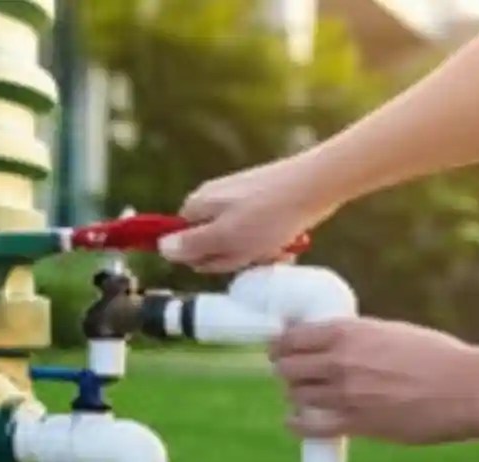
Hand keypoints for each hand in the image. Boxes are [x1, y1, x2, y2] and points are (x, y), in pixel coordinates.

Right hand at [162, 153, 342, 272]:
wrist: (317, 184)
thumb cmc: (270, 214)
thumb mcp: (226, 238)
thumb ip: (191, 246)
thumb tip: (161, 248)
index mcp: (197, 205)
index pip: (184, 245)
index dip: (206, 259)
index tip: (229, 256)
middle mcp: (213, 200)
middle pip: (211, 246)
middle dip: (234, 257)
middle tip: (256, 252)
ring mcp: (237, 201)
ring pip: (237, 243)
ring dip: (257, 253)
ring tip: (276, 247)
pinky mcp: (260, 203)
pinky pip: (257, 234)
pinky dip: (271, 242)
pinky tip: (286, 241)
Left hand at [270, 317, 478, 443]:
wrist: (466, 389)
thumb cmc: (437, 357)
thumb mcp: (391, 332)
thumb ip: (358, 337)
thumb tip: (335, 341)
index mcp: (348, 332)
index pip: (292, 338)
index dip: (281, 345)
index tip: (279, 348)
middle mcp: (340, 361)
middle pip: (287, 368)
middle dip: (286, 370)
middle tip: (290, 373)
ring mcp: (345, 394)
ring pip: (296, 395)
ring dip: (296, 396)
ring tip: (303, 396)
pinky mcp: (356, 423)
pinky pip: (310, 426)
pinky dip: (297, 424)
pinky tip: (294, 422)